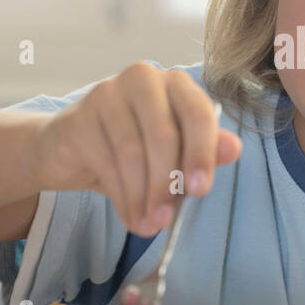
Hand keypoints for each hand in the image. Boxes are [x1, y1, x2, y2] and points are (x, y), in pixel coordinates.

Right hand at [31, 62, 242, 234]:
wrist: (70, 150)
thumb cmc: (132, 150)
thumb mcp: (172, 155)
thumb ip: (204, 151)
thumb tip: (234, 149)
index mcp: (176, 84)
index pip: (197, 113)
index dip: (201, 153)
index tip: (200, 191)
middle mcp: (144, 78)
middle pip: (164, 136)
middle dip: (167, 185)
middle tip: (165, 221)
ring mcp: (108, 93)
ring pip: (133, 153)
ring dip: (142, 198)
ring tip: (147, 225)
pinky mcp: (80, 116)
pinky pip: (107, 162)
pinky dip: (122, 198)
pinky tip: (129, 216)